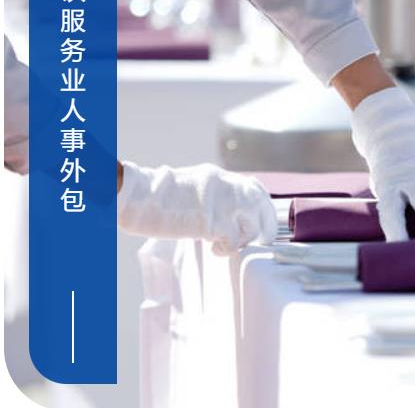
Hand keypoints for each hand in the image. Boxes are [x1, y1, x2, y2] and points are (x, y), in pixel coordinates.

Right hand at [117, 162, 276, 254]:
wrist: (137, 194)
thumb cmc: (154, 195)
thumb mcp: (190, 185)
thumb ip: (210, 194)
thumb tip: (221, 210)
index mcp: (218, 176)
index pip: (254, 187)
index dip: (262, 206)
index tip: (260, 220)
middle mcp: (226, 186)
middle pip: (262, 206)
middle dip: (265, 226)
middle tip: (258, 241)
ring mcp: (221, 204)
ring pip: (253, 225)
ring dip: (245, 240)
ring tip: (229, 246)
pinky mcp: (213, 222)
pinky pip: (234, 242)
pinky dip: (228, 250)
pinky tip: (215, 250)